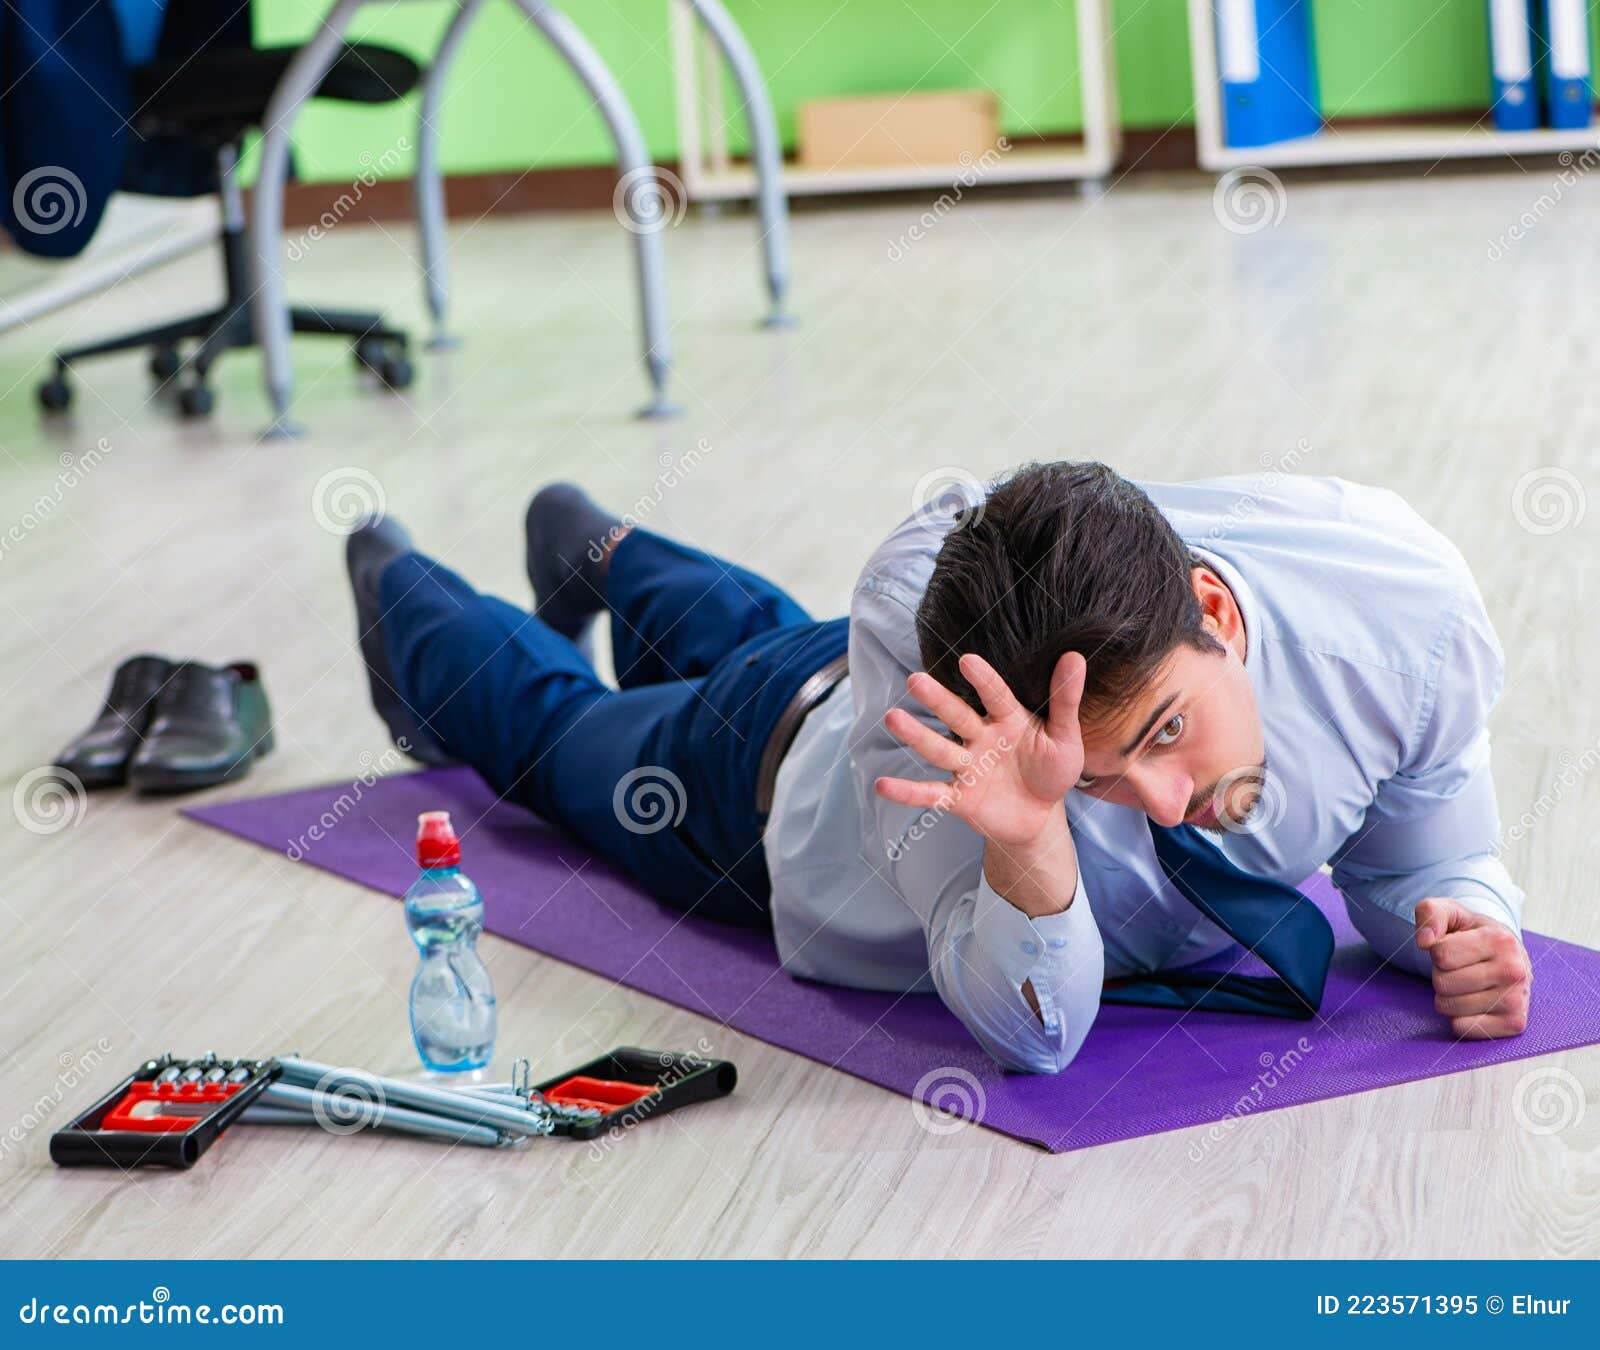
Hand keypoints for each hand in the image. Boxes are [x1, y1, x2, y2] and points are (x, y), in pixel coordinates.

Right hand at [875, 652, 1084, 848]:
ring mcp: (967, 767)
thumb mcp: (1066, 738)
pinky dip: (907, 792)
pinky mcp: (959, 798)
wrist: (1040, 816)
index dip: (983, 680)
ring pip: (939, 749)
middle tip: (915, 679)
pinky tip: (882, 785)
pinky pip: (931, 794)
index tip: (968, 660)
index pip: (995, 695)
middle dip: (937, 699)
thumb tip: (1076, 656)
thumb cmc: (1053, 770)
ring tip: (893, 717)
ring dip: (917, 736)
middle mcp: (981, 738)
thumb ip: (1065, 700)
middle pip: (956, 716)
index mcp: (1008, 720)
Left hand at [1415, 897, 1531, 1038]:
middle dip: (1442, 975)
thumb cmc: (1473, 933)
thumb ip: (1430, 913)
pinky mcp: (1515, 1023)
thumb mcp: (1451, 912)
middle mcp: (1514, 971)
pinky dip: (1458, 1018)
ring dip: (1449, 996)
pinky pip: (1463, 1028)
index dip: (1438, 952)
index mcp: (1500, 940)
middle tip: (1461, 968)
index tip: (1454, 948)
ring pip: (1450, 1007)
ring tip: (1468, 983)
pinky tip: (1474, 1004)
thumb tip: (1424, 941)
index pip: (1440, 955)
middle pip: (1443, 983)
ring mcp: (1517, 1000)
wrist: (1507, 954)